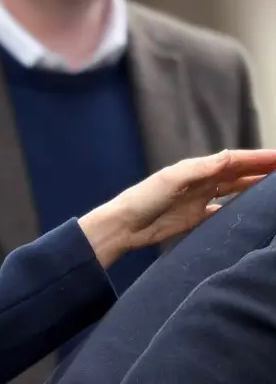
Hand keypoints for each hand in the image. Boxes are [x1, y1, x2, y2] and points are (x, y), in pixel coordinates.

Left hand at [79, 149, 275, 266]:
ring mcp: (198, 200)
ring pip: (234, 191)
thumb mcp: (171, 179)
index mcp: (195, 169)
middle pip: (237, 173)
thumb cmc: (143, 199)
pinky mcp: (195, 219)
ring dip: (253, 188)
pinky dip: (238, 210)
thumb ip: (200, 169)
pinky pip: (223, 211)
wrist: (123, 226)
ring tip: (274, 190)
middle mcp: (200, 182)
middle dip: (261, 170)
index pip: (233, 160)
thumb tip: (230, 157)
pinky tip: (251, 214)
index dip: (258, 158)